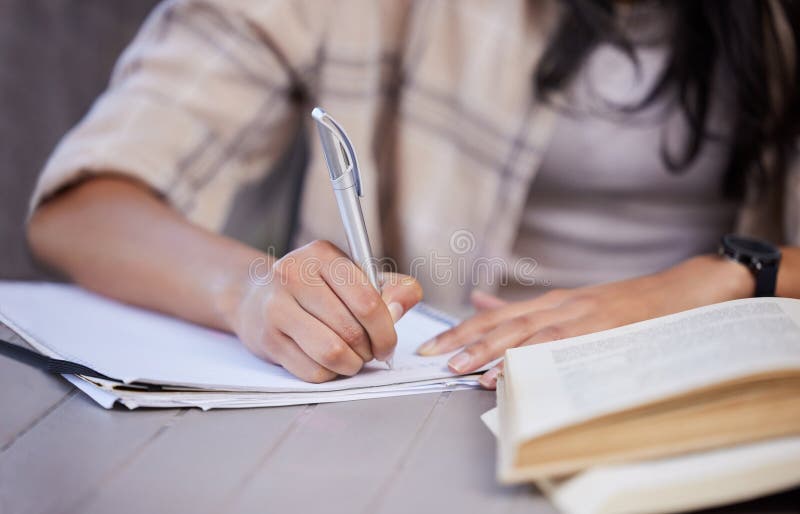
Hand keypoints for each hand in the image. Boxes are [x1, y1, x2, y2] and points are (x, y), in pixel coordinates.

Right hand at [230, 240, 421, 382]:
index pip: (367, 301)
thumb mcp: (354, 276)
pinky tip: (327, 362)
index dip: (386, 331)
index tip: (388, 344)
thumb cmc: (316, 288)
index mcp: (321, 254)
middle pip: (351, 330)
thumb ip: (390, 288)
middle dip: (369, 350)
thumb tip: (401, 306)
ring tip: (352, 358)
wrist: (256, 297)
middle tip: (369, 352)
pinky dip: (328, 374)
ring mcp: (276, 307)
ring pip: (331, 353)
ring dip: (350, 364)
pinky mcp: (267, 339)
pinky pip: (311, 371)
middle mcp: (294, 275)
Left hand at [416, 254, 754, 388]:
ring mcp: (581, 315)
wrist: (684, 291)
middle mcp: (560, 305)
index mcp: (552, 302)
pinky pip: (562, 343)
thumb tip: (481, 301)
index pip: (496, 315)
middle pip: (502, 322)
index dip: (461, 329)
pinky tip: (513, 369)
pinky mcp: (603, 327)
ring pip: (527, 332)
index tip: (432, 346)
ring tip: (463, 368)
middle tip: (434, 358)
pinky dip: (534, 356)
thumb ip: (527, 309)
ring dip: (492, 350)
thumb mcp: (575, 305)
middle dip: (464, 340)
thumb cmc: (629, 305)